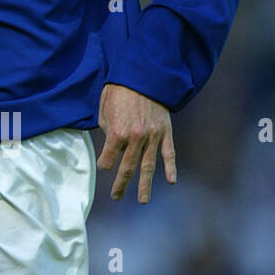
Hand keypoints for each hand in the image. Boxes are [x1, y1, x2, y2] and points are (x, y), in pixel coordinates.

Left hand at [97, 82, 176, 202]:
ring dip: (145, 185)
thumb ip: (107, 130)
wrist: (143, 74)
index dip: (105, 163)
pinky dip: (170, 168)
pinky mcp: (165, 132)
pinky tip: (171, 181)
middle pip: (127, 168)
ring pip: (148, 166)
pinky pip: (168, 153)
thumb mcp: (104, 110)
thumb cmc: (119, 91)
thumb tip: (112, 144)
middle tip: (116, 196)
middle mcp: (135, 139)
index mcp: (117, 133)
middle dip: (121, 184)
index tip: (104, 164)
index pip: (108, 160)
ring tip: (142, 200)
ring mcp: (152, 137)